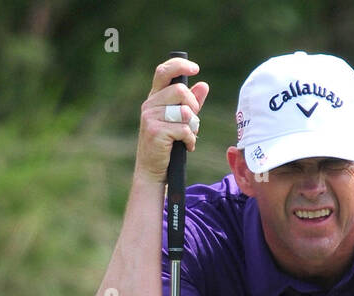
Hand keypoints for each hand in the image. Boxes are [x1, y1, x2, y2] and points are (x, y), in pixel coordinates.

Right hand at [135, 57, 209, 185]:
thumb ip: (192, 103)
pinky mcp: (155, 131)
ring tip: (187, 137)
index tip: (195, 68)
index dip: (179, 65)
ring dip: (192, 127)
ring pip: (184, 112)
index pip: (164, 72)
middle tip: (192, 122)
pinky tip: (187, 147)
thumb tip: (203, 85)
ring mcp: (150, 118)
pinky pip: (184, 129)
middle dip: (193, 106)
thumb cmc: (168, 145)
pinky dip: (190, 140)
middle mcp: (150, 105)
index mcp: (155, 98)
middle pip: (180, 91)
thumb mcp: (181, 121)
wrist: (154, 171)